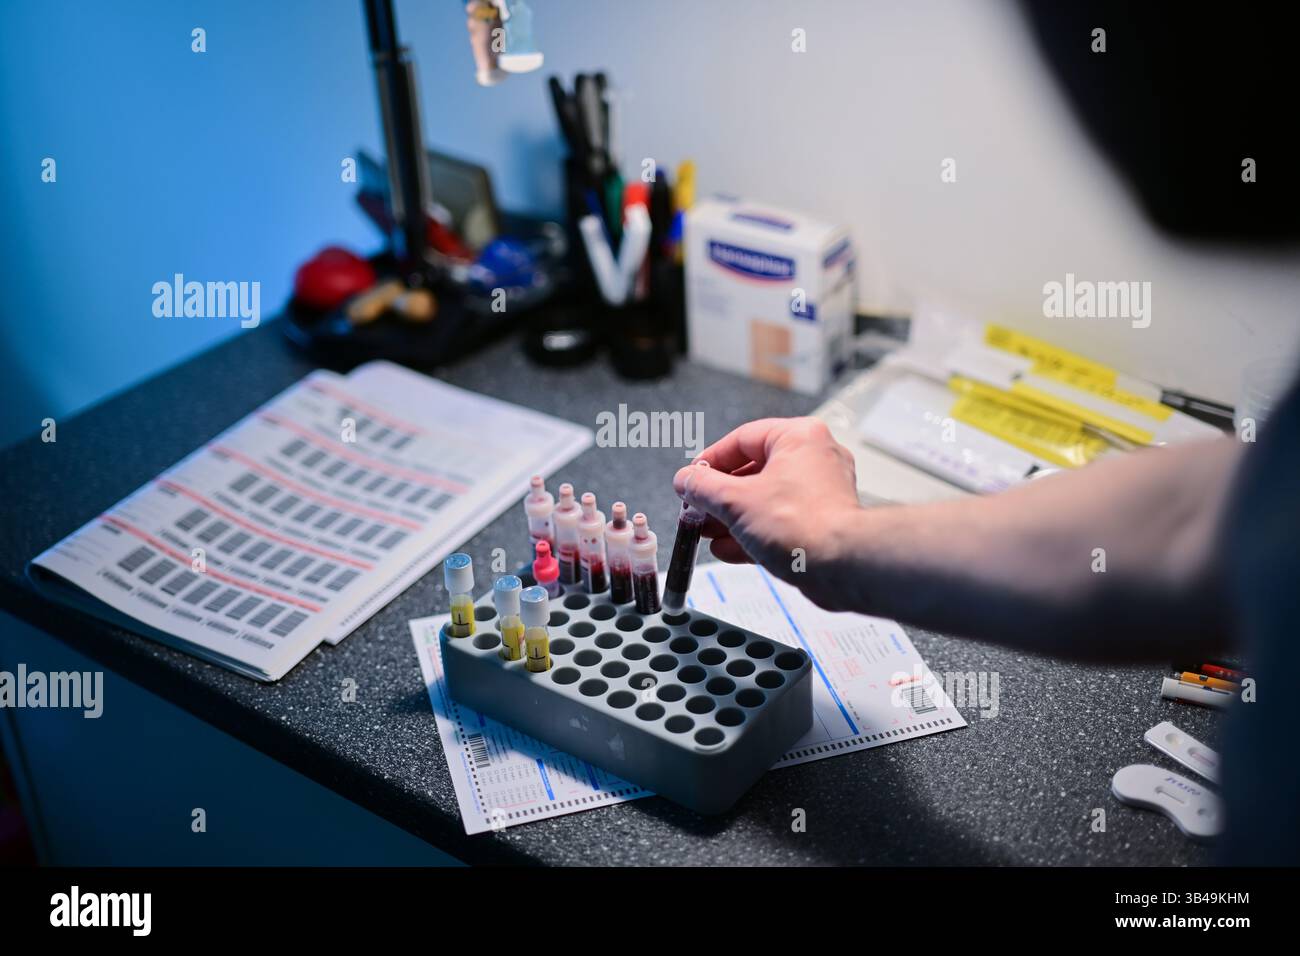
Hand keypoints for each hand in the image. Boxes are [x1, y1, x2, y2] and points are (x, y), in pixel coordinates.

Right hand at [673, 417, 861, 610]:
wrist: (843, 566)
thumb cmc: (802, 524)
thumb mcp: (735, 501)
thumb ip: (703, 488)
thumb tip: (685, 480)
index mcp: (798, 437)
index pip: (742, 438)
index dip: (710, 460)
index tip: (691, 478)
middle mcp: (813, 459)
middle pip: (753, 471)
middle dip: (719, 497)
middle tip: (696, 509)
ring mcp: (820, 492)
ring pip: (765, 499)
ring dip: (732, 518)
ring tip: (707, 533)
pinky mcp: (821, 522)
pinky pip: (780, 521)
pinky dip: (754, 532)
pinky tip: (729, 549)